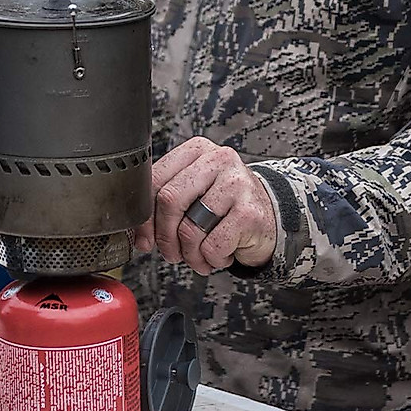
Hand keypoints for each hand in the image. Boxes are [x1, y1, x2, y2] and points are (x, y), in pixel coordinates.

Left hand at [134, 138, 277, 275]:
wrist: (270, 216)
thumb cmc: (225, 207)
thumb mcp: (194, 194)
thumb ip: (165, 204)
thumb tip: (139, 235)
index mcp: (196, 151)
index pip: (155, 180)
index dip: (144, 217)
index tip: (144, 239)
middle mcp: (218, 160)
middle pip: (169, 201)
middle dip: (165, 237)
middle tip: (171, 253)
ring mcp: (236, 184)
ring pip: (189, 228)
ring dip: (189, 254)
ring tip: (198, 257)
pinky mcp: (249, 212)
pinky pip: (212, 245)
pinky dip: (212, 259)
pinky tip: (221, 254)